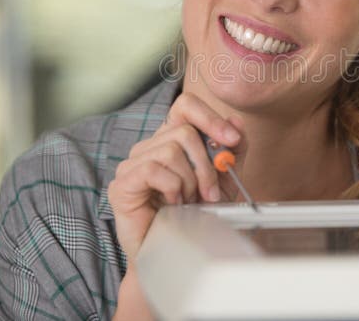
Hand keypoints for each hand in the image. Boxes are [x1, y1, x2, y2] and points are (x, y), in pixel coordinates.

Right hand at [107, 92, 246, 260]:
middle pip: (184, 132)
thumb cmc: (196, 215)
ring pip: (171, 150)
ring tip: (189, 201)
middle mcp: (150, 146)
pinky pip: (153, 170)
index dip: (210, 117)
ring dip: (190, 181)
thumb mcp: (224, 180)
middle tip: (210, 193)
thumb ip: (232, 151)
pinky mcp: (122, 184)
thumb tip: (236, 123)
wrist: (174, 252)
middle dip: (206, 165)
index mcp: (172, 139)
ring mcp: (132, 163)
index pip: (186, 106)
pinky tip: (173, 205)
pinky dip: (172, 189)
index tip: (231, 139)